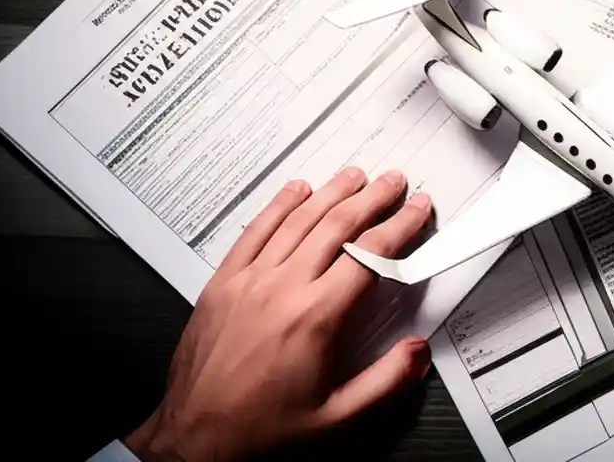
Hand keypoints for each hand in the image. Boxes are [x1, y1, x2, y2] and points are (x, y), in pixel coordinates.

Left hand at [124, 168, 432, 461]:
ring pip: (298, 220)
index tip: (416, 210)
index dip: (400, 226)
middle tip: (393, 182)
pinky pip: (255, 231)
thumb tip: (416, 352)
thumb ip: (386, 382)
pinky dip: (279, 205)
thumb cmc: (260, 428)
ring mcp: (249, 281)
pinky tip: (296, 191)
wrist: (196, 436)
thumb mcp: (337, 416)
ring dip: (332, 193)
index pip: (370, 256)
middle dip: (373, 198)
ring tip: (354, 177)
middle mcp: (281, 290)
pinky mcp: (223, 282)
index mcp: (315, 318)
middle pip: (337, 226)